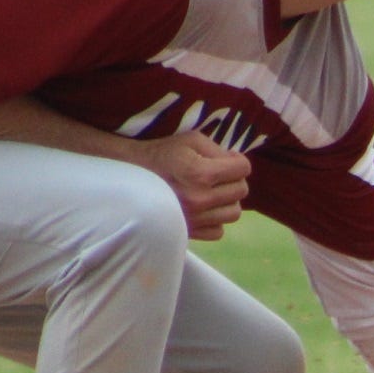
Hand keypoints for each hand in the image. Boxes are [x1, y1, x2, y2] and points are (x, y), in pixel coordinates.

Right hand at [135, 131, 250, 239]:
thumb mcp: (190, 140)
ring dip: (228, 200)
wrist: (130, 177)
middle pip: (241, 190)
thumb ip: (217, 149)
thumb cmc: (161, 154)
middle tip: (219, 173)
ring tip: (213, 191)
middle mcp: (200, 199)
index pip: (243, 168)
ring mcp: (194, 218)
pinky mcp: (188, 232)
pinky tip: (203, 208)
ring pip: (234, 213)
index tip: (227, 159)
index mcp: (201, 173)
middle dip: (234, 178)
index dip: (237, 160)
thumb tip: (235, 162)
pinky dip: (215, 220)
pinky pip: (218, 231)